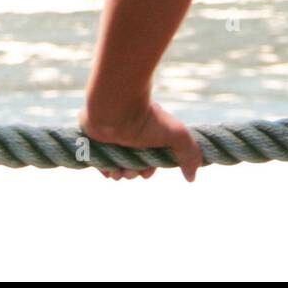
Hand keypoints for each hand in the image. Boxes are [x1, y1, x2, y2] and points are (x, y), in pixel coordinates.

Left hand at [78, 98, 202, 181]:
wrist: (116, 109)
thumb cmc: (148, 120)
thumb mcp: (177, 136)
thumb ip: (190, 154)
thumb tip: (192, 178)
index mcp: (145, 132)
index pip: (147, 158)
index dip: (148, 170)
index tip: (147, 172)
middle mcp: (128, 135)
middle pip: (130, 164)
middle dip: (133, 174)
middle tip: (132, 172)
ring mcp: (111, 136)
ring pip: (114, 165)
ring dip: (119, 174)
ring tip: (119, 172)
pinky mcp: (94, 138)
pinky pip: (98, 161)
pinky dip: (104, 169)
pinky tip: (108, 170)